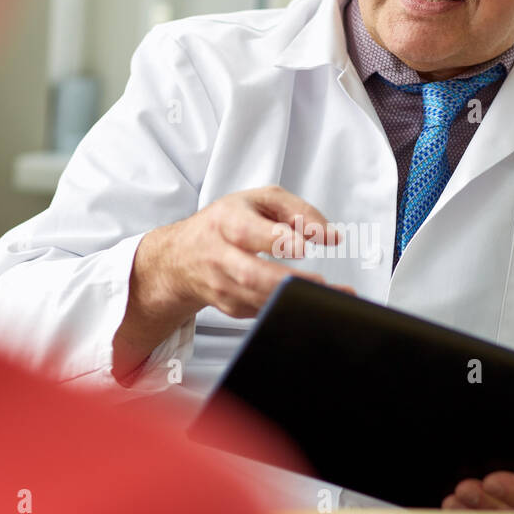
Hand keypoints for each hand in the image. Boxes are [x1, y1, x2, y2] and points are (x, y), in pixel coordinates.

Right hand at [113, 185, 351, 379]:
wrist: (182, 257)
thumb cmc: (225, 224)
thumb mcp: (258, 201)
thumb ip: (297, 210)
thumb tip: (329, 236)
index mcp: (226, 222)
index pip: (247, 232)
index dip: (275, 240)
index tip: (301, 247)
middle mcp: (220, 256)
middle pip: (250, 274)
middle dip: (287, 281)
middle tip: (320, 282)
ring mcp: (224, 287)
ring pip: (259, 300)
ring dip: (296, 301)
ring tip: (331, 297)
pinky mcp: (233, 308)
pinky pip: (264, 312)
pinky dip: (289, 310)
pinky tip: (313, 304)